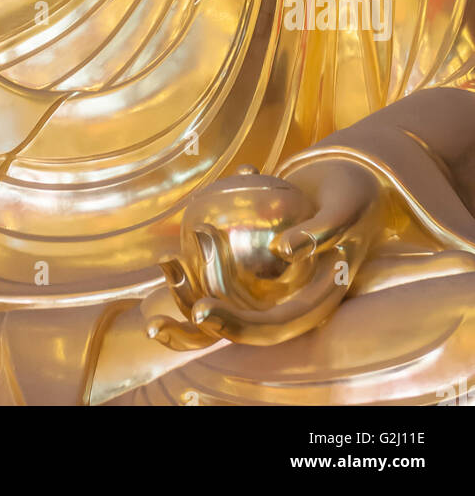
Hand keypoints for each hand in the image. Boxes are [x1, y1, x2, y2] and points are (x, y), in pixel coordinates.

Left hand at [153, 161, 381, 348]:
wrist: (347, 182)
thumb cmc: (350, 197)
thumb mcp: (343, 211)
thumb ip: (320, 232)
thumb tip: (284, 250)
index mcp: (311, 304)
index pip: (269, 329)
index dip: (235, 326)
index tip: (202, 309)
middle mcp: (288, 299)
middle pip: (237, 322)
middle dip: (195, 320)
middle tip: (160, 305)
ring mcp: (270, 281)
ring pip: (223, 294)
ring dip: (189, 286)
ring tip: (166, 259)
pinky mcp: (255, 257)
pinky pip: (223, 260)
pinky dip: (205, 246)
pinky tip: (191, 216)